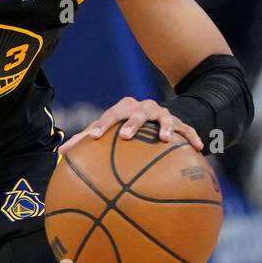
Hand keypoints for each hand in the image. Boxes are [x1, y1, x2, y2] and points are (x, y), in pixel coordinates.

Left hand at [59, 96, 203, 156]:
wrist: (156, 117)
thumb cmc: (125, 128)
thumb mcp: (108, 131)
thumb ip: (86, 141)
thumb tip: (61, 154)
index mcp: (123, 109)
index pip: (110, 114)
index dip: (102, 124)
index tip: (93, 136)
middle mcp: (143, 108)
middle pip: (136, 112)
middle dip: (132, 123)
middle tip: (126, 136)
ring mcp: (162, 114)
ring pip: (164, 118)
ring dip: (164, 128)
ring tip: (164, 139)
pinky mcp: (179, 123)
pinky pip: (187, 131)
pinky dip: (192, 138)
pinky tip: (200, 149)